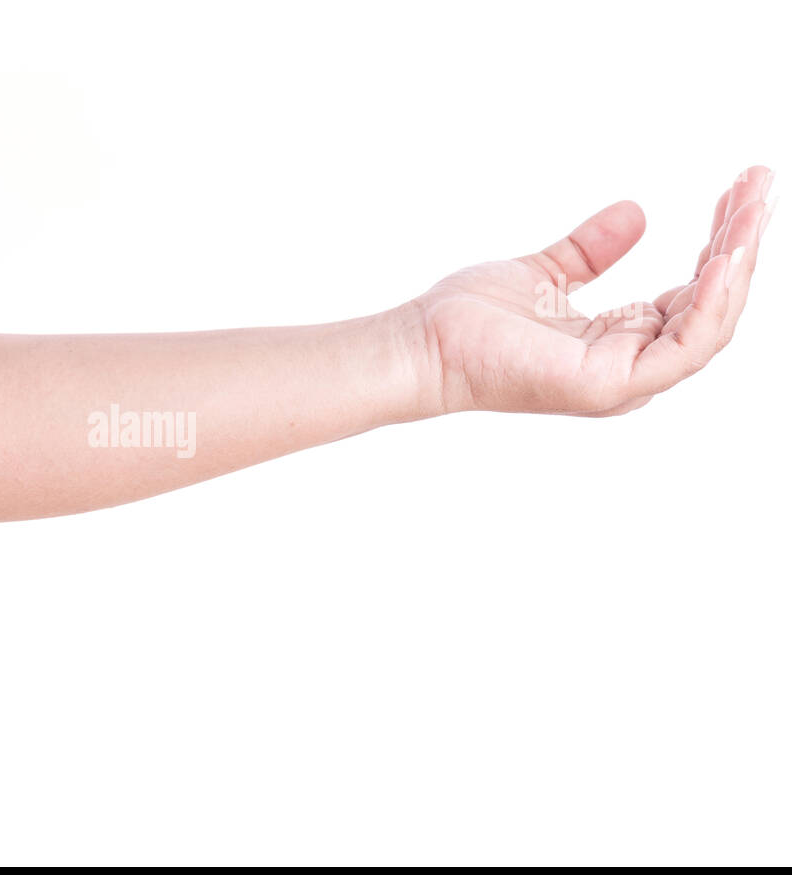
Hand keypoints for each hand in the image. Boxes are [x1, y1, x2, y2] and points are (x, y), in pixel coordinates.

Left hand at [414, 166, 775, 415]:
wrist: (422, 342)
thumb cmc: (470, 317)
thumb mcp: (546, 272)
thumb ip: (591, 251)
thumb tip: (638, 211)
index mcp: (620, 344)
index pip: (693, 294)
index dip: (722, 242)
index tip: (741, 187)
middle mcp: (629, 367)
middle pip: (712, 306)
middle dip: (743, 242)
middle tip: (761, 182)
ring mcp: (621, 382)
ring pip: (709, 324)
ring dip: (738, 262)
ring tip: (754, 205)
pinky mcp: (606, 386)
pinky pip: (682, 348)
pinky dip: (710, 302)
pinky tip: (724, 254)